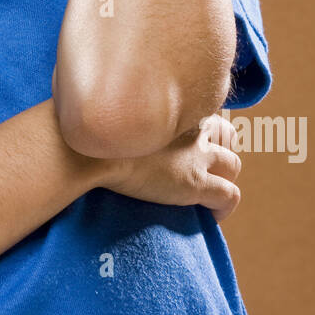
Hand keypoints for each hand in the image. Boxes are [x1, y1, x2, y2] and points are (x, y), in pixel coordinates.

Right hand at [90, 113, 242, 223]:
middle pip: (227, 134)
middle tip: (202, 167)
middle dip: (220, 150)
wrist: (85, 151)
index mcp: (171, 105)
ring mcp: (196, 155)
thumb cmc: (82, 129)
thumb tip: (81, 97)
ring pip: (233, 165)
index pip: (202, 111)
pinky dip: (224, 208)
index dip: (199, 129)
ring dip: (224, 178)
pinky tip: (210, 216)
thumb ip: (112, 104)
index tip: (185, 143)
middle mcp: (190, 126)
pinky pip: (229, 196)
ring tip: (206, 193)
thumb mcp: (103, 105)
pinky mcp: (195, 184)